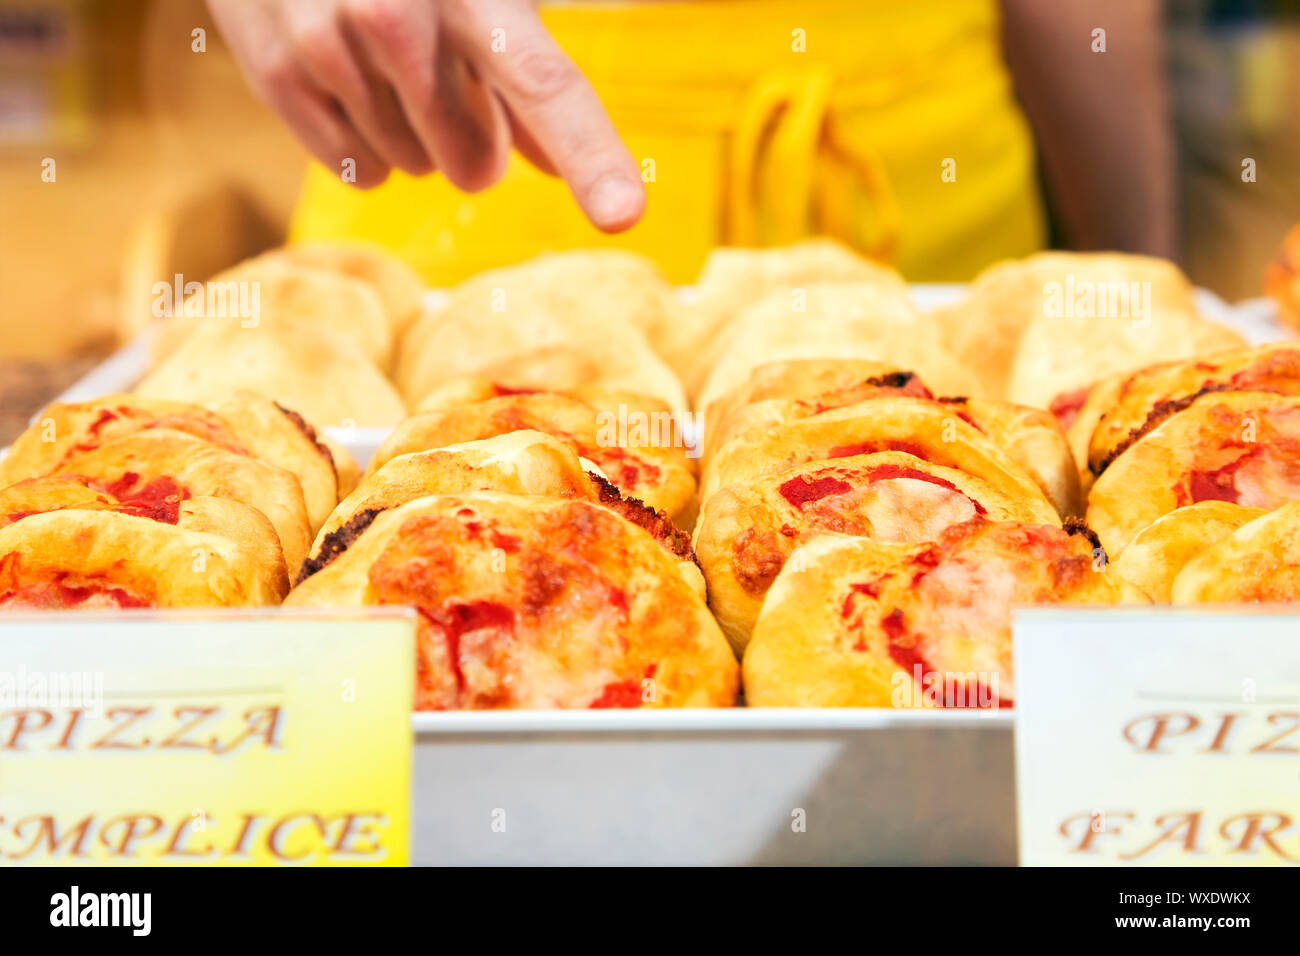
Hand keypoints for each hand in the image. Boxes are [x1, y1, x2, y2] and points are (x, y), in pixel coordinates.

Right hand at [207, 0, 645, 230]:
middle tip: (440, 77)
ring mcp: (332, 42)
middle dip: (469, 137)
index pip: (546, 85)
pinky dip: (363, 147)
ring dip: (411, 135)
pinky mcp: (281, 74)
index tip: (623, 215)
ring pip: (413, 168)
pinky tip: (348, 84)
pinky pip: (359, 171)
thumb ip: (527, 79)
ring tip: (380, 62)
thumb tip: (560, 166)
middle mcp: (401, 12)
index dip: (590, 155)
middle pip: (473, 159)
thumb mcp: (480, 2)